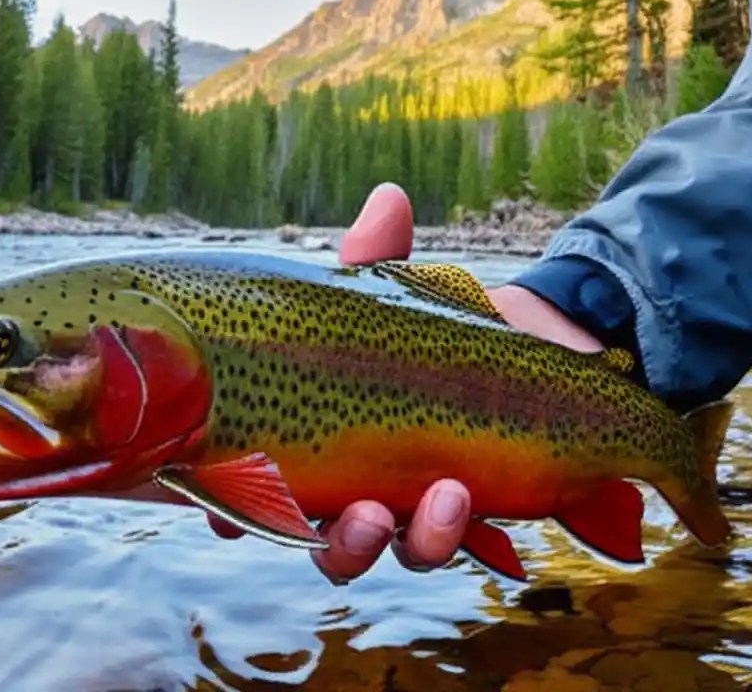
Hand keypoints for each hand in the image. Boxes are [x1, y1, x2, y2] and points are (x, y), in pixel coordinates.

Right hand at [208, 182, 605, 583]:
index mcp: (307, 445)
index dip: (235, 512)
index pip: (255, 492)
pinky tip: (474, 503)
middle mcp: (349, 490)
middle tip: (364, 516)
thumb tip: (390, 199)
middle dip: (344, 542)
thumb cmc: (430, 329)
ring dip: (413, 542)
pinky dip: (460, 534)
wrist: (521, 354)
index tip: (229, 514)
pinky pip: (454, 546)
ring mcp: (408, 509)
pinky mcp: (467, 515)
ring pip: (393, 552)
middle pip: (328, 543)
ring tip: (444, 501)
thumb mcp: (397, 293)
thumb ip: (378, 260)